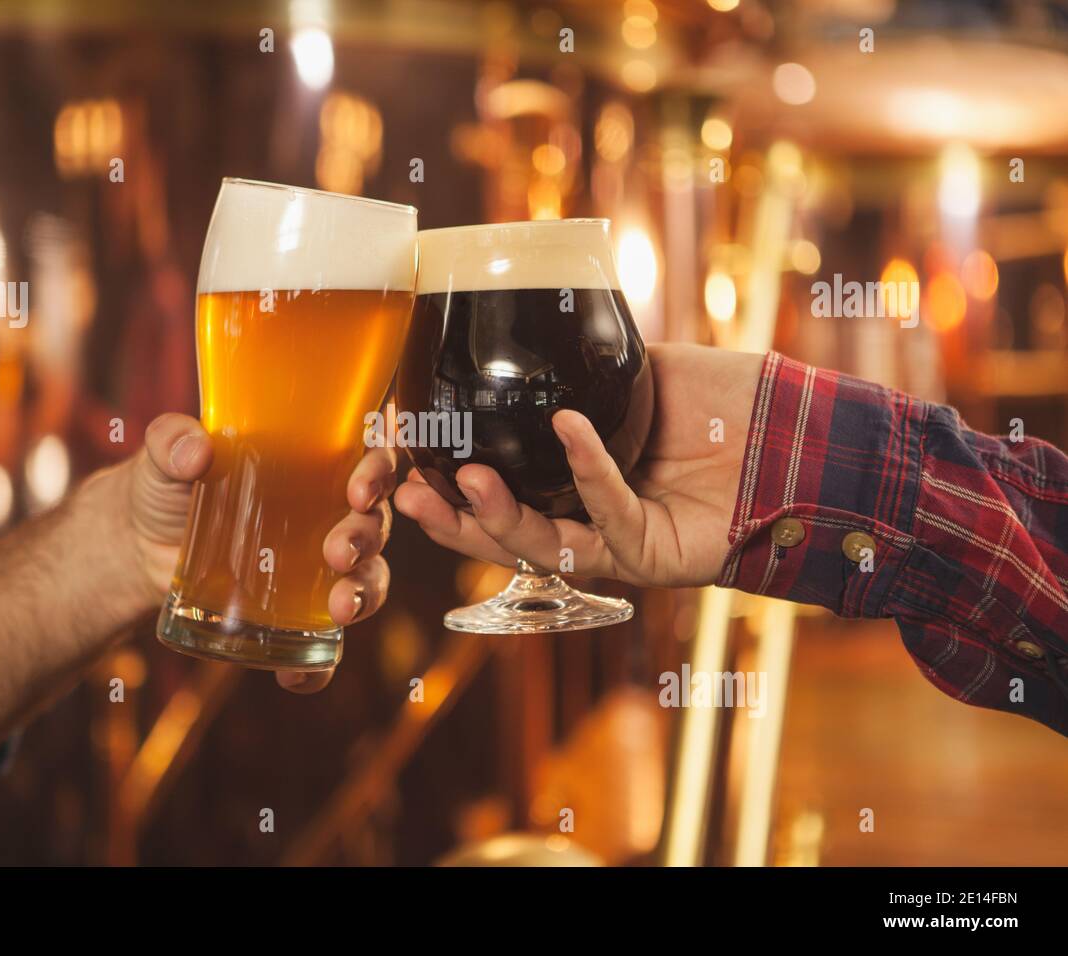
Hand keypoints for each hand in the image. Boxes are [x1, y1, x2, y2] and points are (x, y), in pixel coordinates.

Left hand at [122, 413, 394, 692]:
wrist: (137, 545)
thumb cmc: (164, 485)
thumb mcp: (163, 456)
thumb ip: (170, 441)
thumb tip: (196, 452)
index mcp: (315, 463)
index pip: (369, 458)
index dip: (378, 472)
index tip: (359, 490)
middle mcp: (329, 514)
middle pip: (374, 523)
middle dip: (366, 539)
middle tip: (337, 552)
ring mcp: (317, 569)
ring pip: (366, 579)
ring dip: (364, 594)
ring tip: (342, 610)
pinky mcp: (295, 614)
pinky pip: (323, 645)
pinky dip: (318, 665)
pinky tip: (296, 676)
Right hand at [393, 343, 764, 588]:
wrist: (798, 428)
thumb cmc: (727, 404)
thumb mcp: (642, 373)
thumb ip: (589, 372)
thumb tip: (530, 341)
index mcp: (576, 485)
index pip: (501, 492)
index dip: (450, 483)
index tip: (405, 454)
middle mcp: (590, 520)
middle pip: (505, 535)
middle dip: (452, 519)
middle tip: (408, 490)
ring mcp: (621, 544)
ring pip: (542, 546)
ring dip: (497, 516)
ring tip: (463, 479)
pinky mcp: (657, 557)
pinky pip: (610, 516)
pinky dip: (588, 469)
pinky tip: (566, 429)